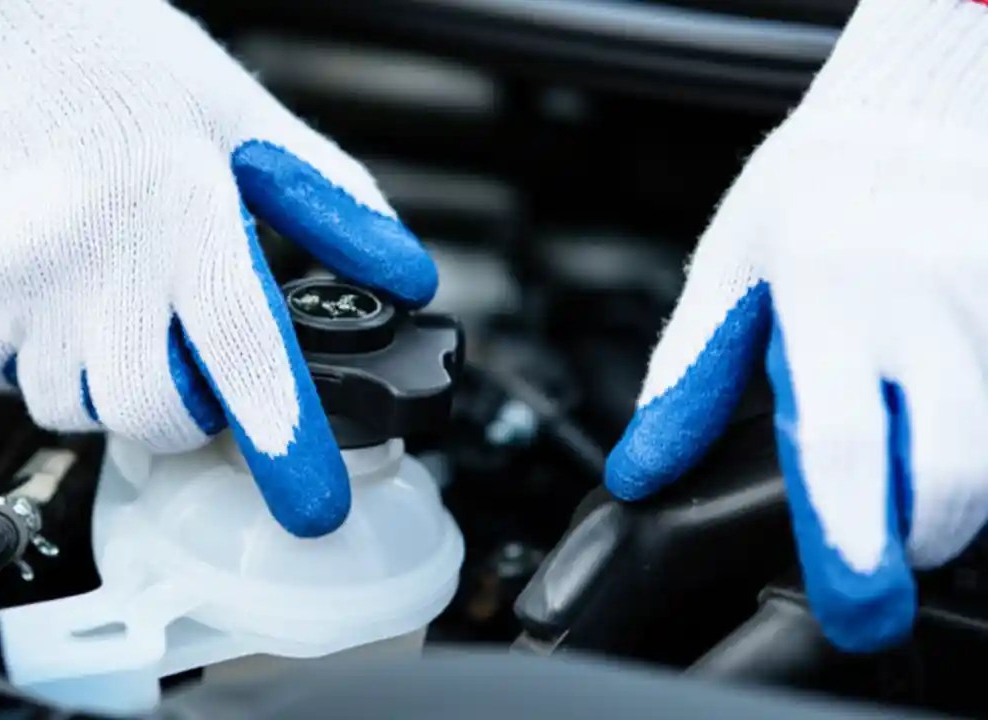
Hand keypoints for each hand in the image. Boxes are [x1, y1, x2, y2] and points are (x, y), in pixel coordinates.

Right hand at [0, 0, 436, 536]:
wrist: (6, 29)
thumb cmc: (133, 72)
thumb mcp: (250, 127)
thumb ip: (334, 206)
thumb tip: (405, 274)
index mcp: (186, 214)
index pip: (244, 354)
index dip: (282, 441)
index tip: (310, 504)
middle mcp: (99, 258)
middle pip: (149, 416)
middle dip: (182, 415)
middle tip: (185, 363)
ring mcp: (20, 282)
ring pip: (72, 409)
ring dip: (106, 386)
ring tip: (112, 312)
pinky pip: (1, 379)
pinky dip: (36, 363)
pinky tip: (53, 300)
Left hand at [605, 0, 987, 650]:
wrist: (908, 111)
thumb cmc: (808, 190)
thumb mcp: (727, 271)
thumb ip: (688, 376)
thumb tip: (640, 469)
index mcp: (828, 290)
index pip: (842, 439)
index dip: (846, 536)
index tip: (852, 604)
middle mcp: (926, 297)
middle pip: (951, 469)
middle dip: (922, 540)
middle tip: (884, 556)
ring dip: (963, 501)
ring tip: (914, 492)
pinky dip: (987, 444)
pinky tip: (952, 438)